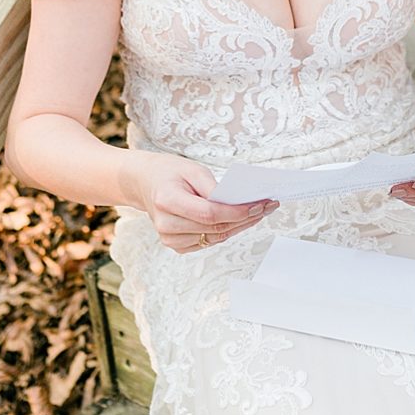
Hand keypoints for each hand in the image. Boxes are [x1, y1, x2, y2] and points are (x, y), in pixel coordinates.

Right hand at [123, 151, 278, 253]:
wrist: (145, 184)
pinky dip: (227, 231)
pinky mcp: (177, 246)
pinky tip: (241, 220)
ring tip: (260, 211)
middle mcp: (167, 225)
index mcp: (167, 201)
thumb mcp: (191, 169)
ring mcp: (170, 239)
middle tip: (269, 205)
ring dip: (240, 226)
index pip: (209, 213)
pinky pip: (209, 241)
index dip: (237, 212)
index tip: (260, 204)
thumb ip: (214, 187)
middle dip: (246, 218)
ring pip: (216, 237)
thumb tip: (238, 202)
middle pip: (215, 227)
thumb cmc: (169, 173)